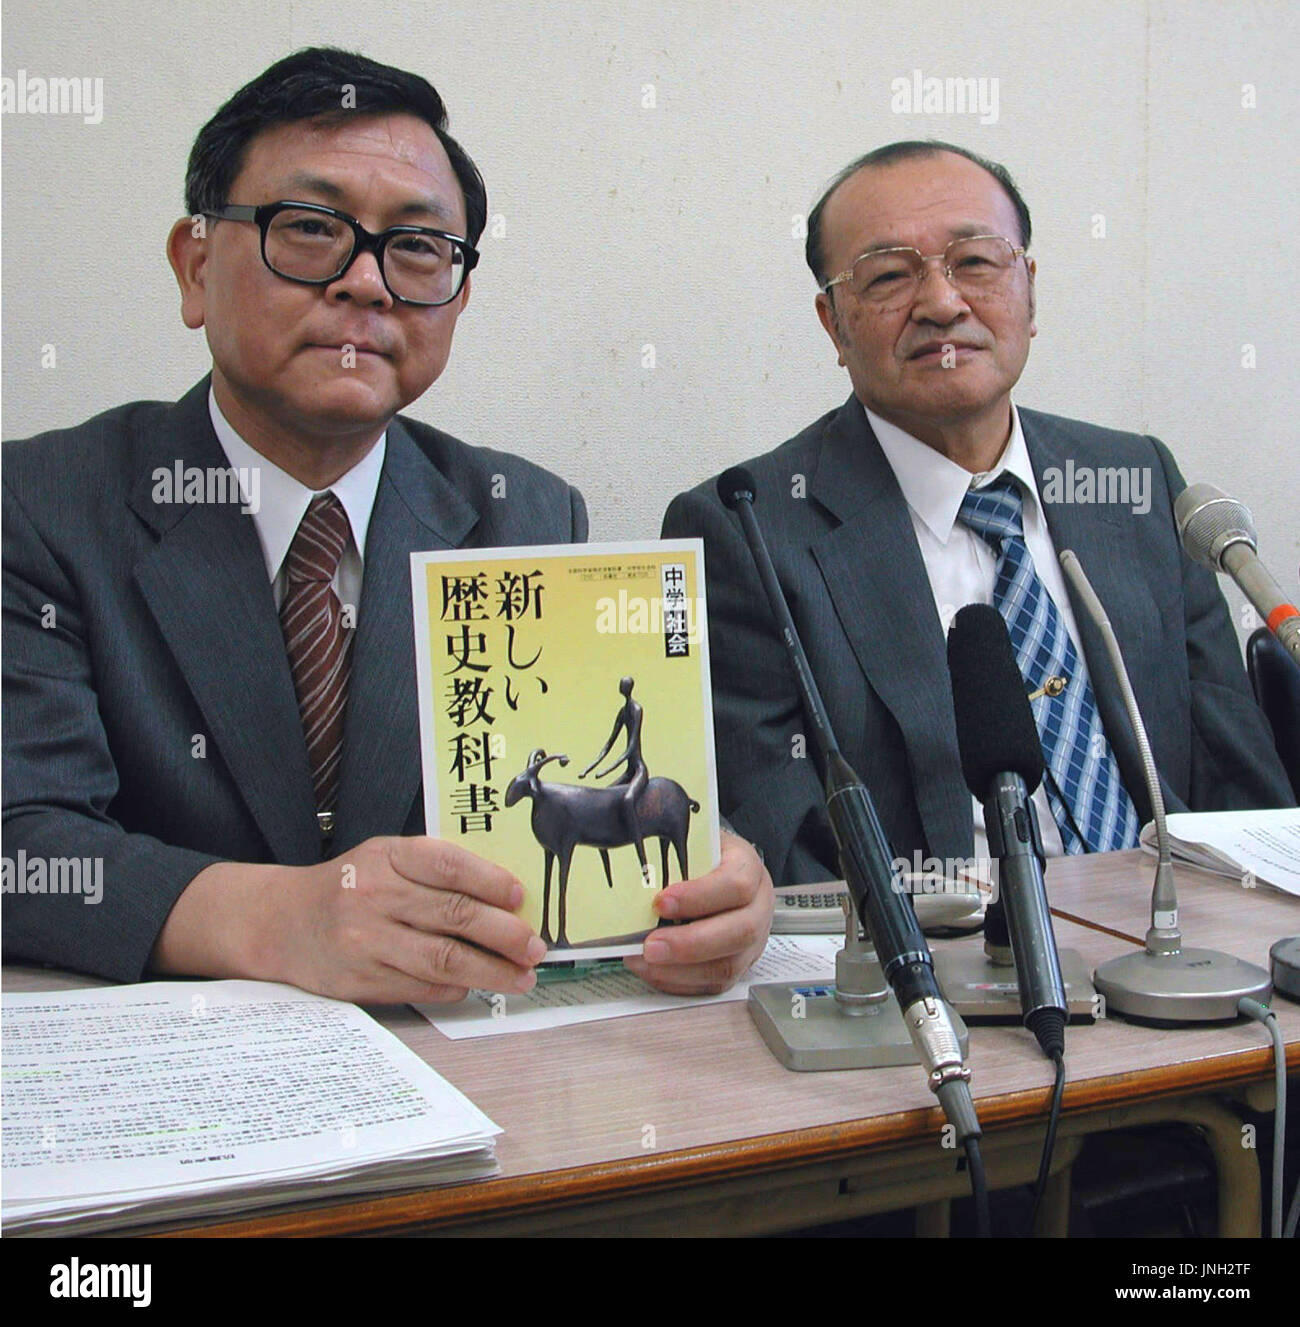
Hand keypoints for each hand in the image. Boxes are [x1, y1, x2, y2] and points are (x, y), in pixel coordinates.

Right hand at [283, 836, 548, 1003]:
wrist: (281, 922)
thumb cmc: (350, 886)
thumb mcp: (385, 859)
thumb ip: (434, 872)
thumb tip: (504, 898)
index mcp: (387, 857)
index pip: (449, 865)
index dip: (491, 881)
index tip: (521, 896)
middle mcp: (375, 897)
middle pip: (455, 915)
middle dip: (505, 934)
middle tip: (535, 947)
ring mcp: (366, 941)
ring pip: (443, 959)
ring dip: (491, 971)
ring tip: (521, 976)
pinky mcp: (361, 980)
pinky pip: (421, 986)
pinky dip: (455, 988)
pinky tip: (475, 986)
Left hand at [623, 831, 773, 994]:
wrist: (723, 869)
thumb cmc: (704, 856)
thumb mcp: (693, 841)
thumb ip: (670, 848)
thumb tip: (633, 860)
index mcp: (748, 868)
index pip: (735, 884)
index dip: (699, 896)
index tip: (660, 902)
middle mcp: (758, 907)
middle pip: (739, 932)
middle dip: (690, 944)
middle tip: (650, 945)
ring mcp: (752, 941)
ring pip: (728, 966)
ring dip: (681, 969)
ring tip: (644, 960)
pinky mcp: (737, 965)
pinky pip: (714, 983)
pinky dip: (679, 981)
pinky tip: (653, 970)